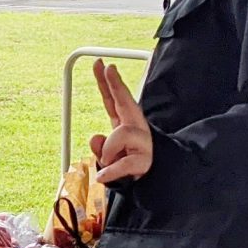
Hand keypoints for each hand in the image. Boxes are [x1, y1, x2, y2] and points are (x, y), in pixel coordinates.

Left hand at [90, 60, 153, 184]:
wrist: (151, 182)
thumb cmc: (127, 163)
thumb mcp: (107, 154)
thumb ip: (98, 145)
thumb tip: (95, 138)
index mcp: (125, 123)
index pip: (113, 100)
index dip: (107, 82)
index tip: (101, 64)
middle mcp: (136, 127)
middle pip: (126, 102)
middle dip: (116, 84)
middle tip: (108, 69)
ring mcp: (142, 142)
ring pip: (120, 134)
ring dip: (107, 151)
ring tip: (108, 162)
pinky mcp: (143, 160)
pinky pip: (121, 162)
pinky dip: (109, 171)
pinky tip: (102, 176)